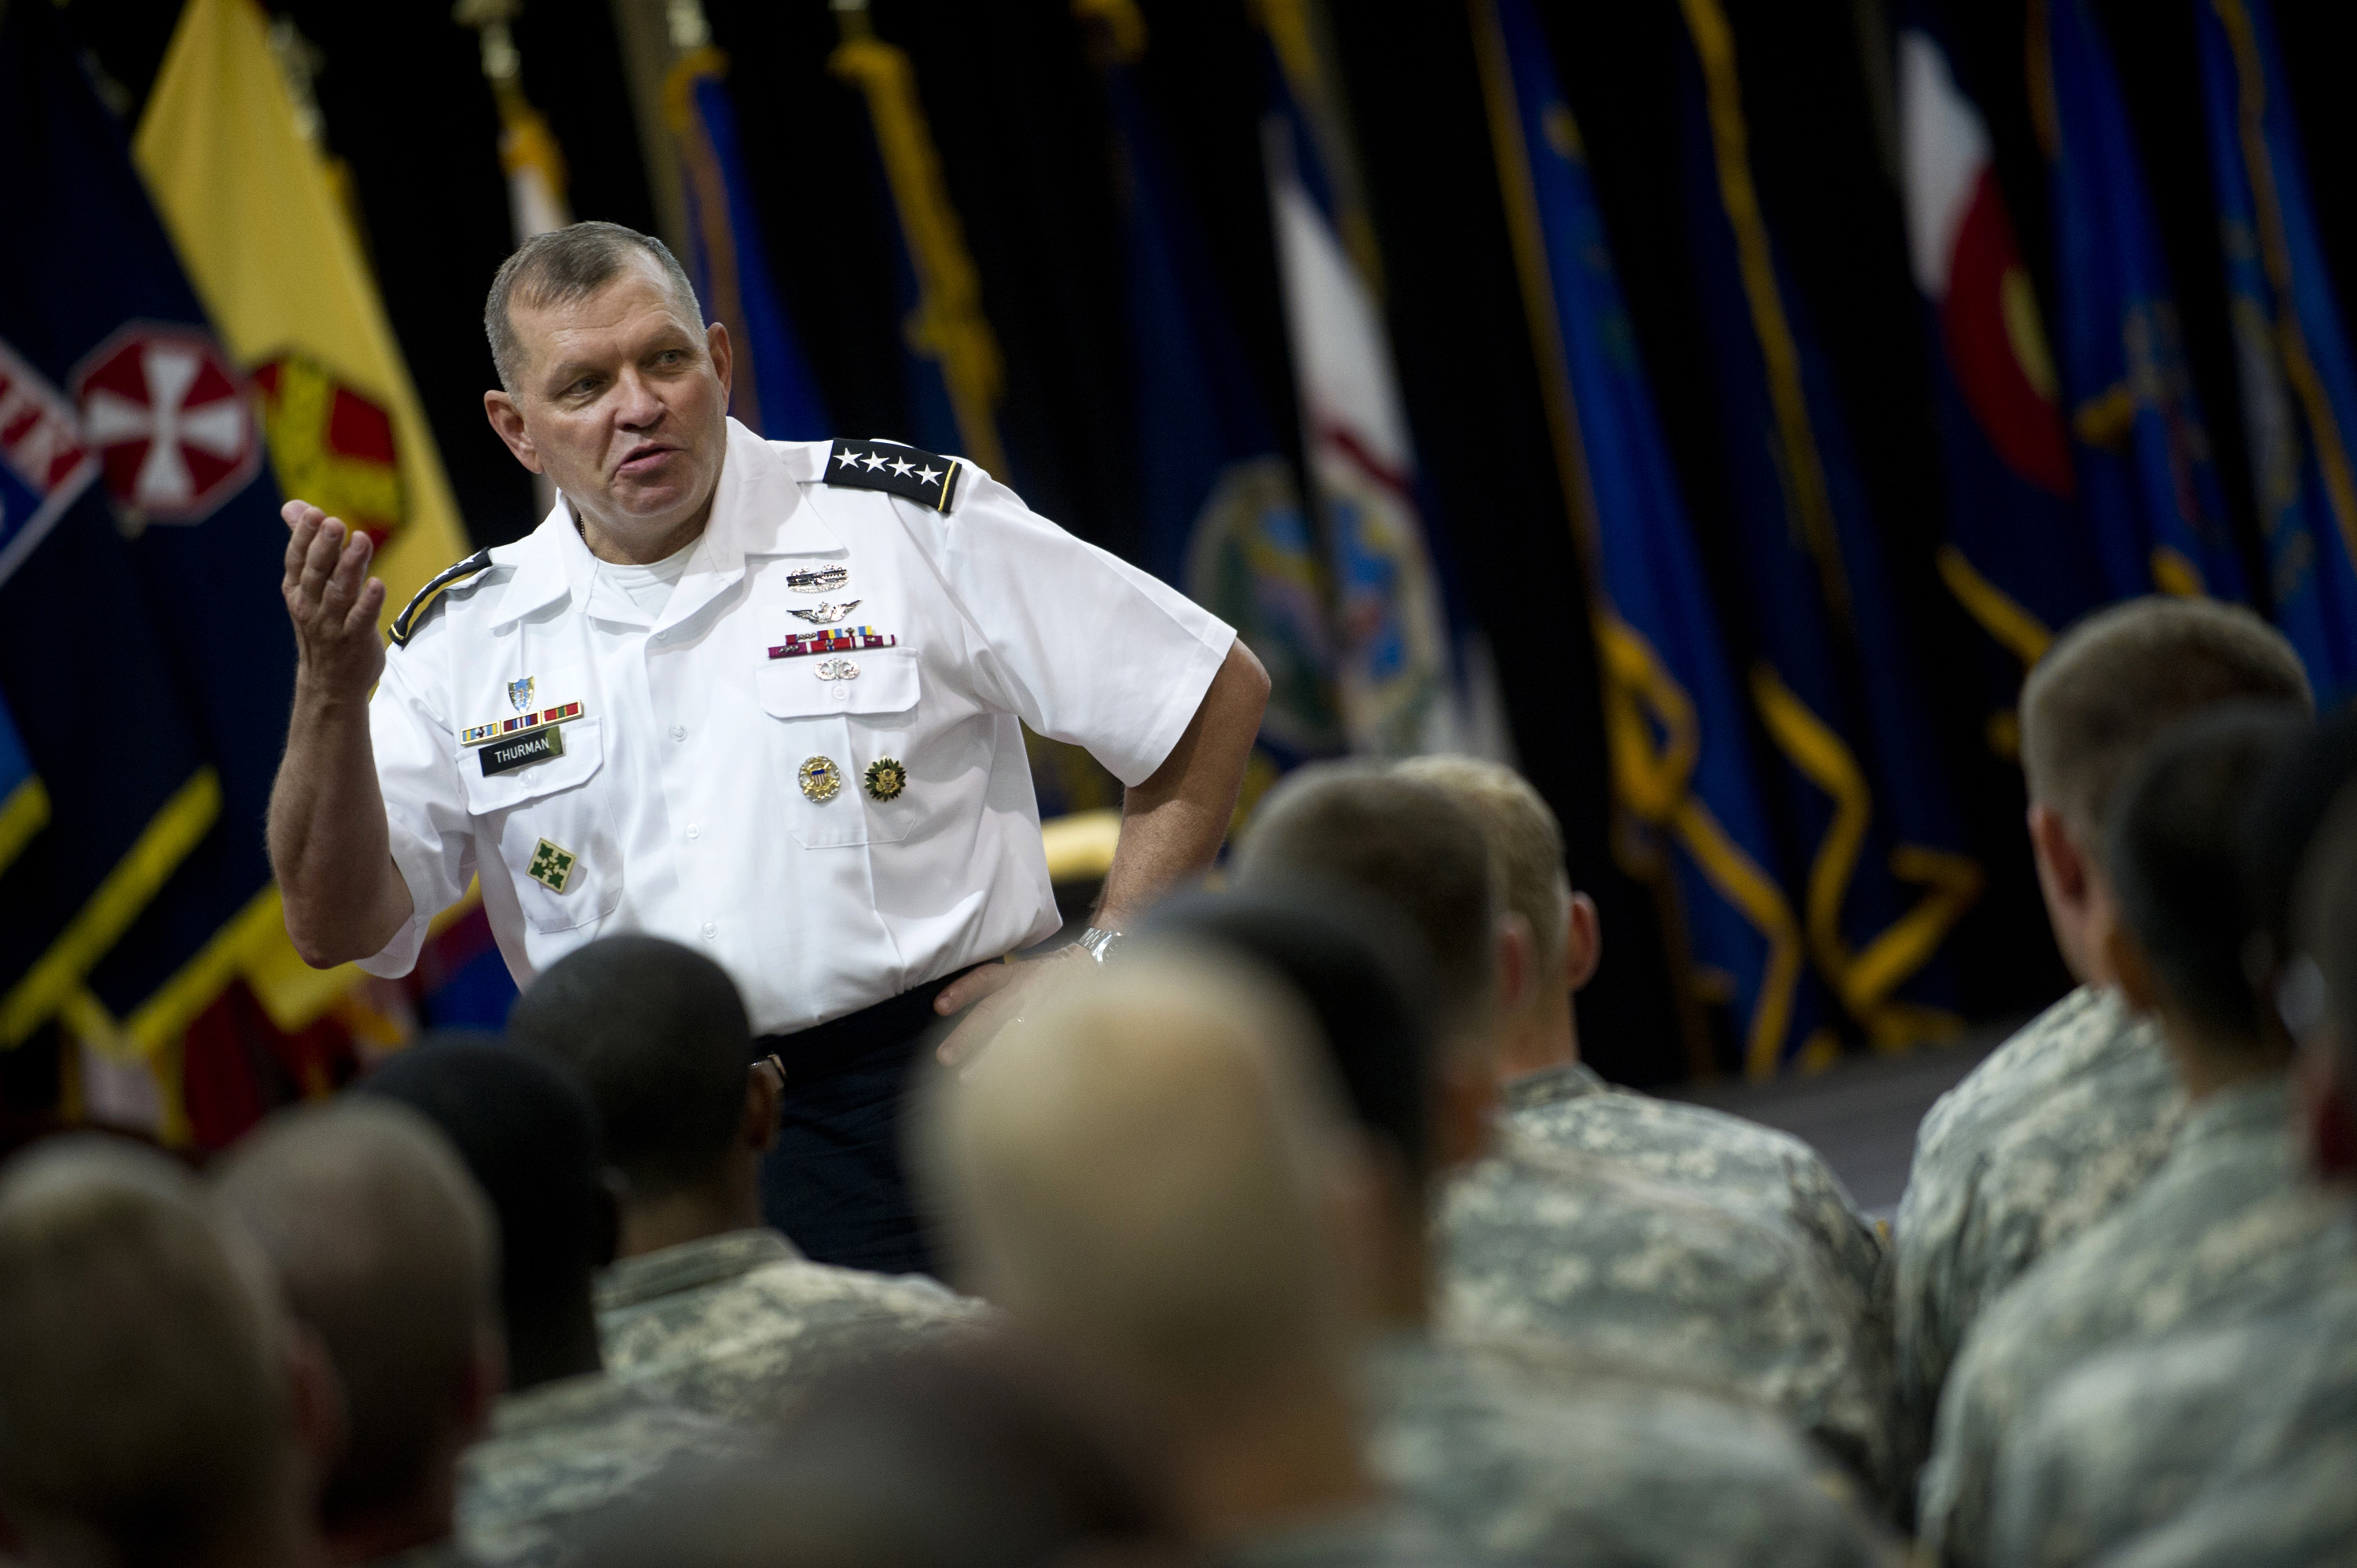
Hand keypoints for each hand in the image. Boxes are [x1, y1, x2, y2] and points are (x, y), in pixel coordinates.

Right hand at [282, 501, 387, 699]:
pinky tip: (378, 583)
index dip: (304, 536)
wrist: (329, 683)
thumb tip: (294, 507)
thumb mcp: (308, 586)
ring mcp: (332, 625)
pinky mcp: (355, 640)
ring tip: (361, 541)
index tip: (314, 513)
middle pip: (317, 572)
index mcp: (297, 590)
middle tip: (334, 522)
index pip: (297, 559)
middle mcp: (310, 606)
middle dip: (325, 546)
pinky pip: (361, 619)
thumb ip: (307, 546)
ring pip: (340, 592)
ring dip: (351, 566)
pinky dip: (369, 602)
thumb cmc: (322, 624)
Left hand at [932, 946, 1091, 1069]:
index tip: (938, 1007)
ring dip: (990, 1058)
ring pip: (1014, 1034)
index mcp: (1016, 973)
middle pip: (992, 1011)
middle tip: (944, 1057)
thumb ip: (988, 985)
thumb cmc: (1048, 973)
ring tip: (968, 1079)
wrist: (1095, 967)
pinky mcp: (1062, 1025)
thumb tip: (942, 1007)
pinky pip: (1041, 1048)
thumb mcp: (1020, 968)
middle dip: (967, 1034)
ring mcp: (1046, 1008)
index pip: (983, 979)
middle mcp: (1027, 989)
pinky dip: (1024, 1067)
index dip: (960, 991)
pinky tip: (1008, 1086)